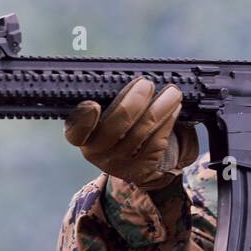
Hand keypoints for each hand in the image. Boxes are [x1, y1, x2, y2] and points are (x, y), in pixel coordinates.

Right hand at [63, 77, 198, 189]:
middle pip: (116, 125)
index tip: (93, 104)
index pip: (76, 131)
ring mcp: (119, 164)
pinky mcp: (141, 169)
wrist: (135, 162)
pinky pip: (157, 142)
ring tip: (172, 92)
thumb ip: (112, 100)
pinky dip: (168, 122)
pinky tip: (174, 109)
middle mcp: (96, 152)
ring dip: (161, 107)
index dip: (83, 119)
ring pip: (142, 131)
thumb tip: (135, 80)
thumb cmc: (121, 126)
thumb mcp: (109, 115)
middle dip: (136, 100)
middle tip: (147, 84)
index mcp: (82, 136)